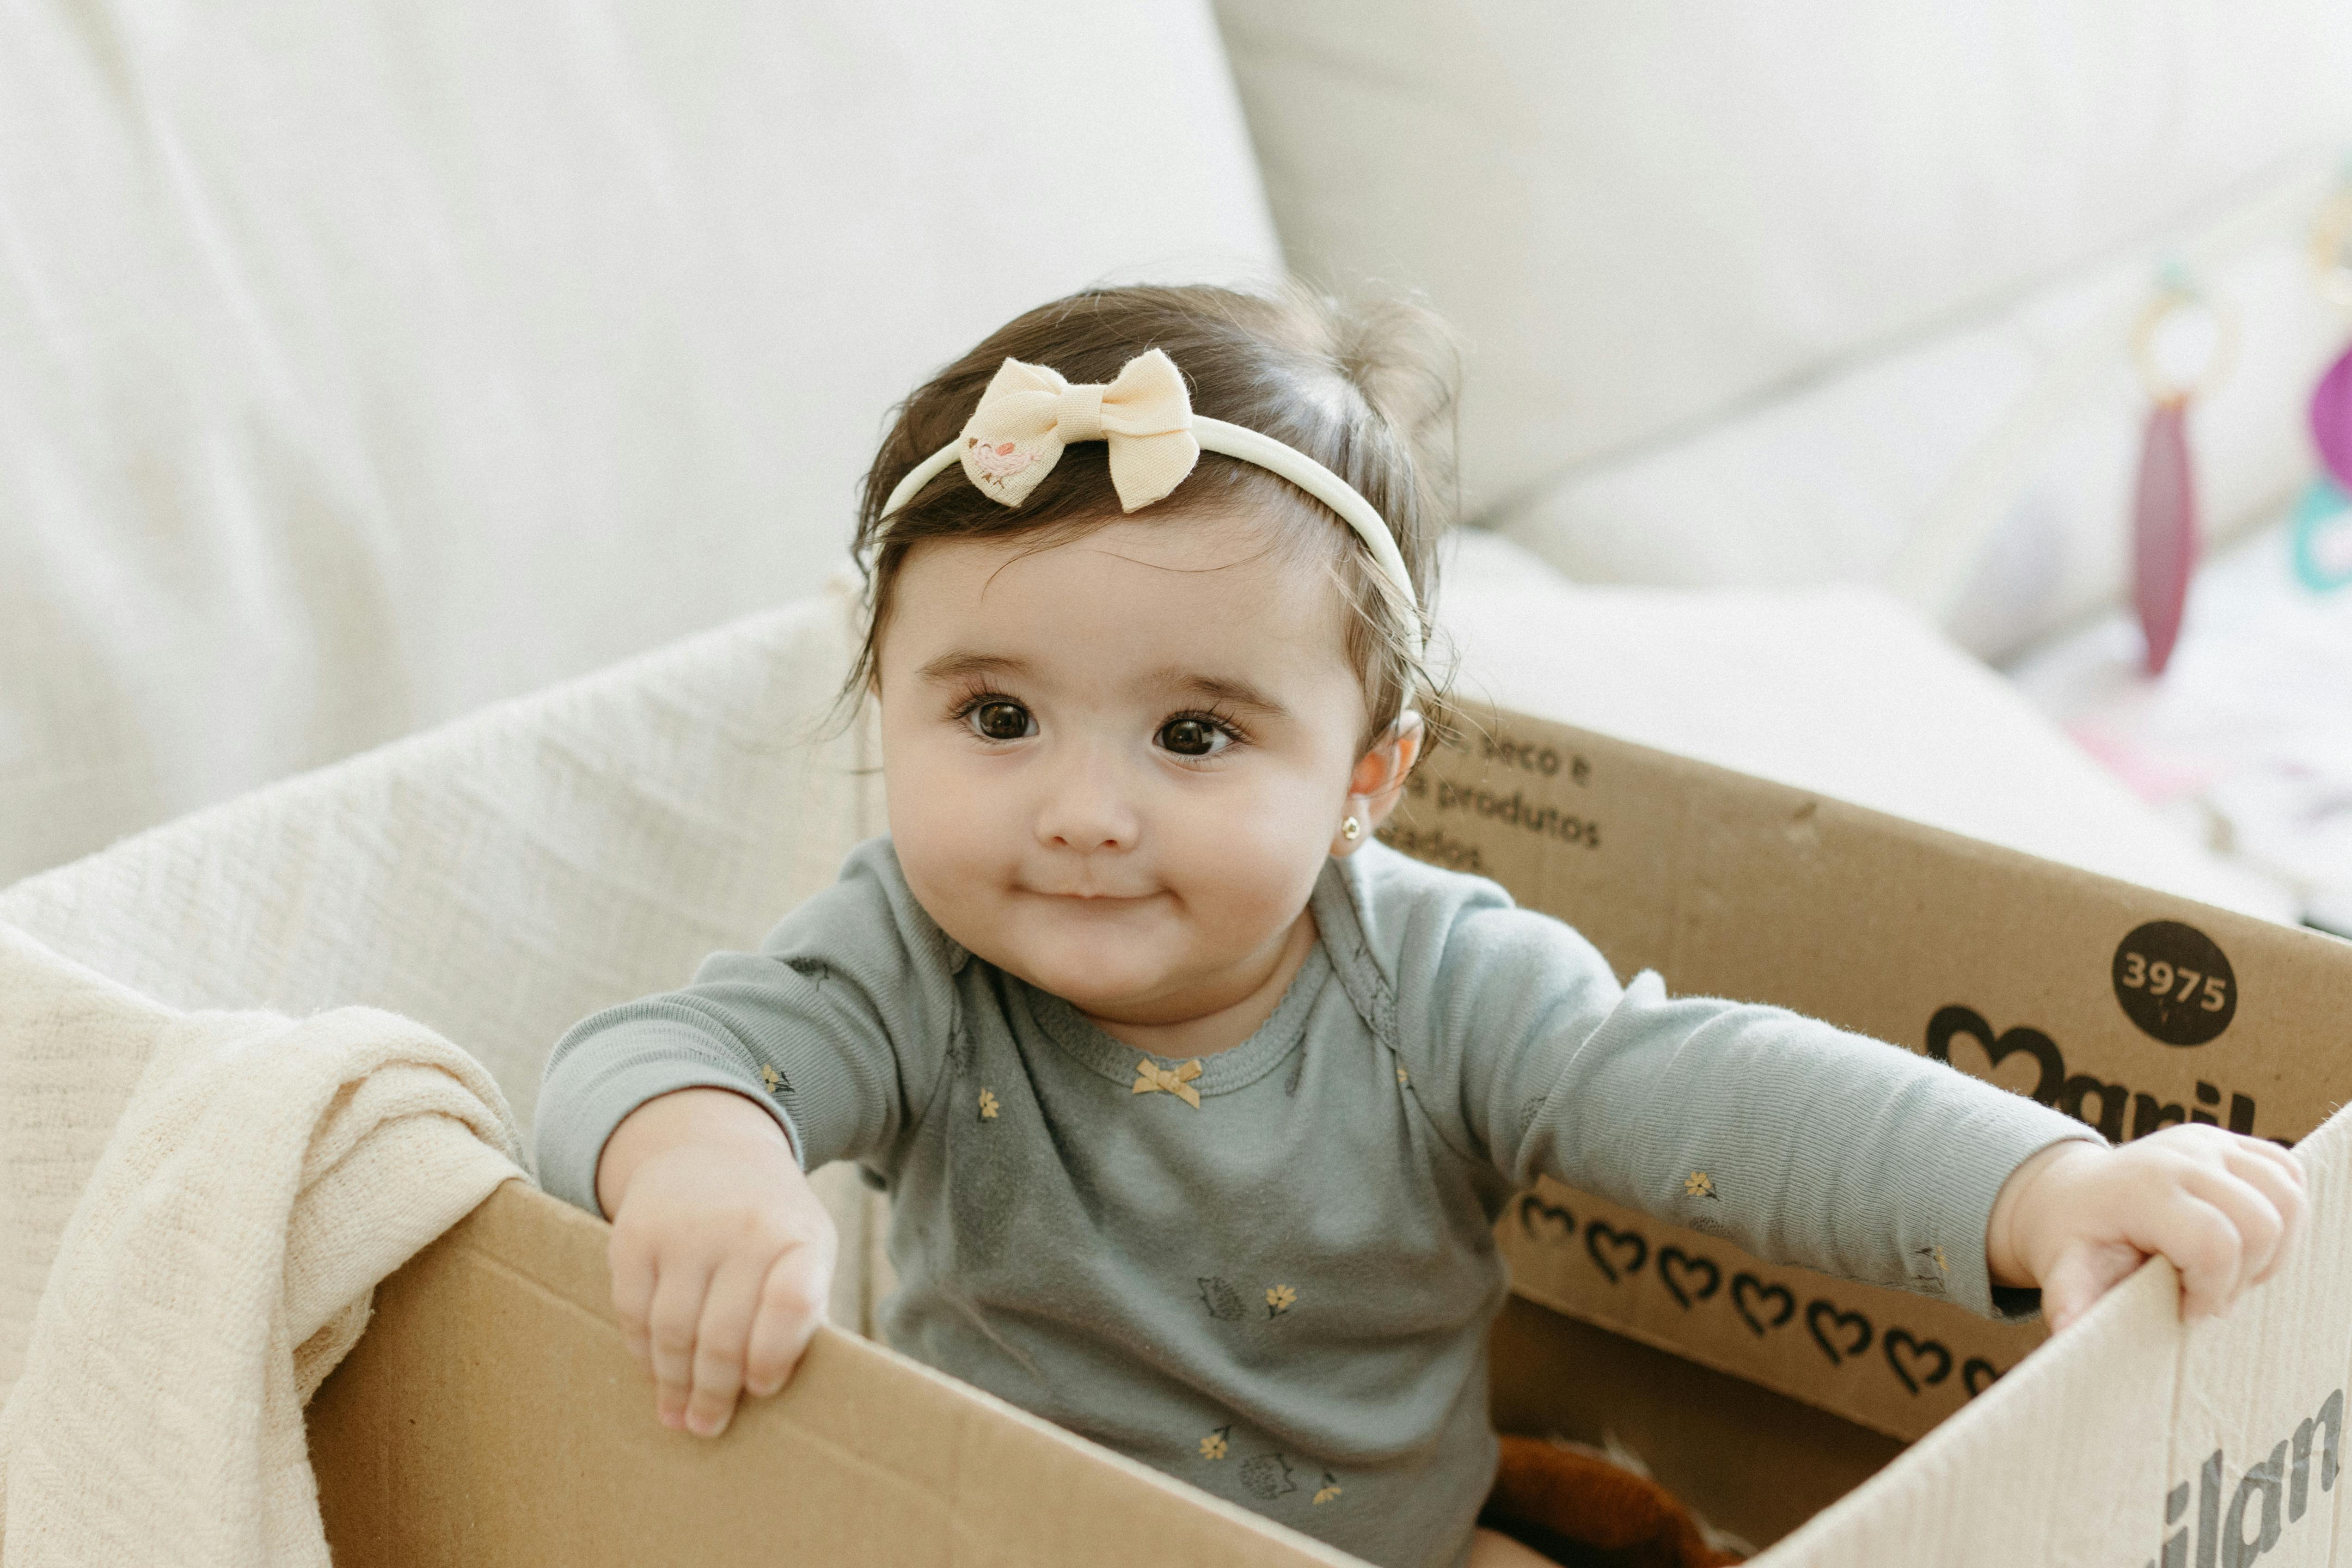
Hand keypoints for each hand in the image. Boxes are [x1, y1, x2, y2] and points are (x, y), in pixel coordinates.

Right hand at [596, 1087, 837, 1436]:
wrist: (711, 1148)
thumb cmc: (771, 1223)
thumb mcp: (806, 1250)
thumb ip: (798, 1312)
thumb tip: (764, 1391)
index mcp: (799, 1238)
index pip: (792, 1305)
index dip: (774, 1356)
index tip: (761, 1389)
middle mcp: (744, 1228)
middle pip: (722, 1334)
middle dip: (714, 1393)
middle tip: (707, 1426)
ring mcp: (685, 1229)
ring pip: (672, 1331)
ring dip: (673, 1383)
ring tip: (678, 1414)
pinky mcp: (634, 1234)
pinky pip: (633, 1312)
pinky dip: (642, 1351)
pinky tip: (653, 1371)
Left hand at [1986, 1126, 2306, 1333]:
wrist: (2073, 1192)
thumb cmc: (2074, 1237)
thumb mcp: (2065, 1269)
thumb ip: (2071, 1299)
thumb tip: (2065, 1332)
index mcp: (2144, 1188)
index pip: (2215, 1245)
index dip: (2213, 1291)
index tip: (2187, 1310)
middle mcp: (2183, 1156)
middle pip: (2262, 1225)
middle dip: (2245, 1275)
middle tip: (2207, 1293)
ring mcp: (2211, 1143)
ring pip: (2288, 1200)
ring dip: (2272, 1249)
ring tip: (2228, 1269)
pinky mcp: (2230, 1143)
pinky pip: (2291, 1173)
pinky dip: (2284, 1216)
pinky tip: (2246, 1241)